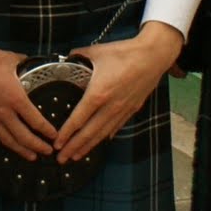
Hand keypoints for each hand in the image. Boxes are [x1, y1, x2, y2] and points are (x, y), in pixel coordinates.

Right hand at [0, 29, 54, 158]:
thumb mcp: (11, 59)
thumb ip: (23, 64)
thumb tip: (29, 62)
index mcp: (16, 98)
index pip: (36, 120)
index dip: (47, 130)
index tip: (54, 136)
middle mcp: (3, 112)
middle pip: (23, 136)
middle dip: (37, 146)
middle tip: (47, 152)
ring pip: (6, 139)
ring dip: (19, 150)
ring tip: (30, 156)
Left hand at [55, 21, 182, 162]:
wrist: (154, 56)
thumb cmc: (125, 53)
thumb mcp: (97, 52)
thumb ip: (78, 56)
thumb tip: (65, 58)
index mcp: (98, 94)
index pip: (78, 119)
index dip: (66, 134)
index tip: (57, 144)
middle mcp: (110, 106)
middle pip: (88, 133)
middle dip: (73, 147)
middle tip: (61, 158)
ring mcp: (122, 110)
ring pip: (102, 134)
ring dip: (88, 147)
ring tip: (76, 156)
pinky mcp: (132, 109)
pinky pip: (116, 127)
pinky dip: (105, 136)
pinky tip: (99, 142)